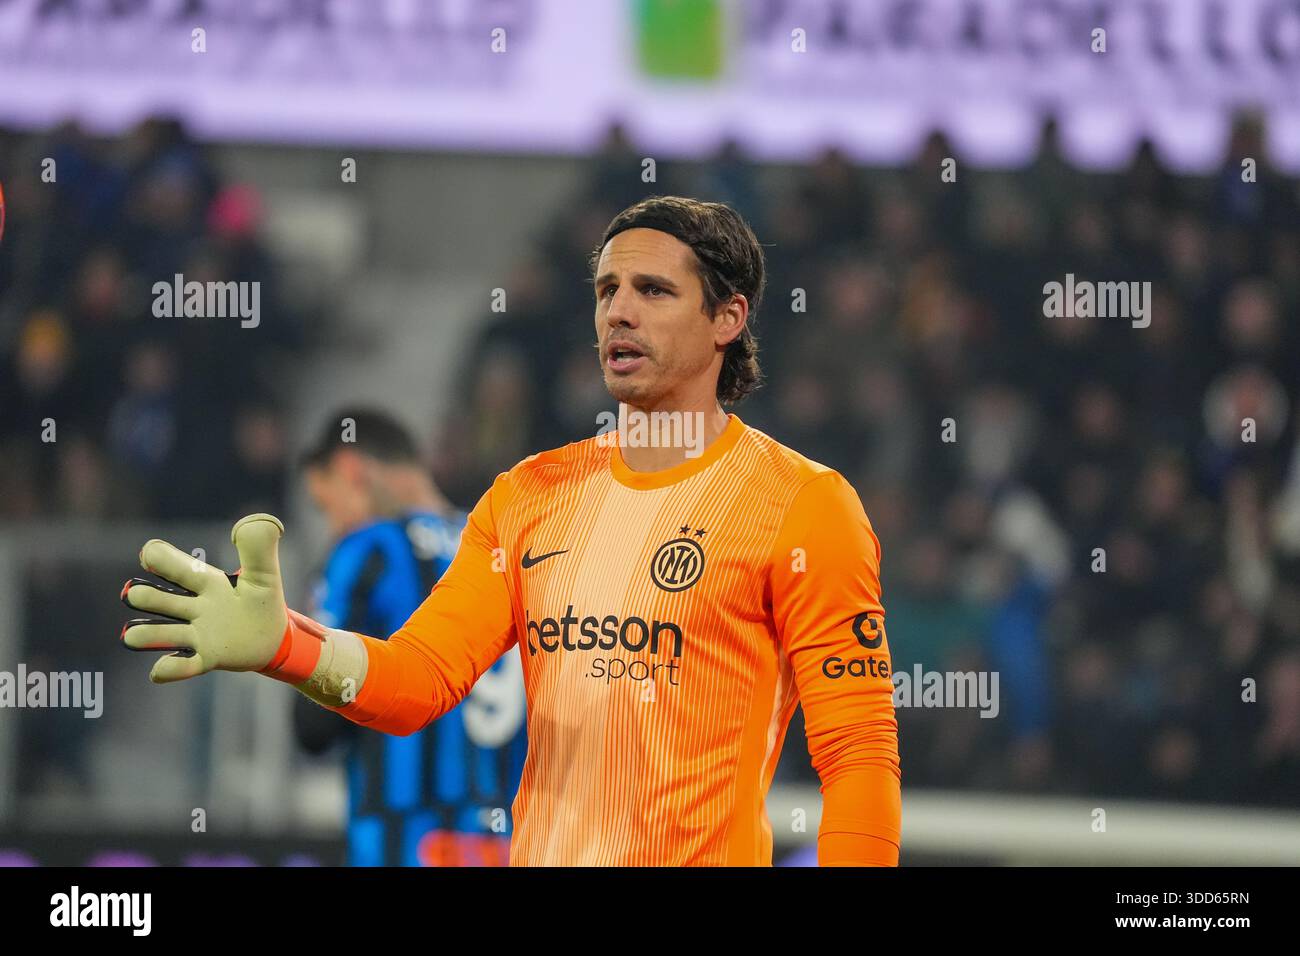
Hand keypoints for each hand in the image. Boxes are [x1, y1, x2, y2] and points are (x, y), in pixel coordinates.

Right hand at [121, 513, 291, 683]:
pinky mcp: (206, 659)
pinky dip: (169, 669)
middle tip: (134, 595)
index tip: (149, 554)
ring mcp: (198, 635)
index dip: (163, 559)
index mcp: (207, 583)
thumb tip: (246, 524)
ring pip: (164, 634)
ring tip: (132, 636)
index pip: (179, 567)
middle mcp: (195, 608)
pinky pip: (182, 667)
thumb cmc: (264, 602)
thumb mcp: (265, 573)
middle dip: (147, 597)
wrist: (276, 640)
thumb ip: (259, 547)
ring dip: (147, 635)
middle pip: (162, 600)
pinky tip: (159, 671)